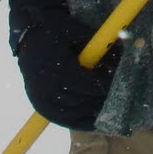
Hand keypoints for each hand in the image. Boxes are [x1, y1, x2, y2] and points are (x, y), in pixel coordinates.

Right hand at [7, 0, 118, 130]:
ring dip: (93, 112)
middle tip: (120, 97)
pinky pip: (62, 119)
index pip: (88, 84)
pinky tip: (96, 124)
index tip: (120, 85)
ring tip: (112, 110)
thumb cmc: (55, 29)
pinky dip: (80, 123)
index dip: (106, 86)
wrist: (28, 34)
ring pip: (73, 112)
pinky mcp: (40, 105)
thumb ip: (98, 46)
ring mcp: (41, 99)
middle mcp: (46, 88)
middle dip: (102, 99)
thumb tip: (123, 55)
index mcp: (57, 69)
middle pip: (82, 101)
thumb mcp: (77, 31)